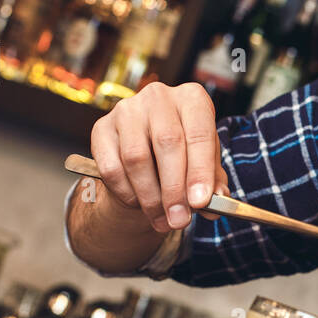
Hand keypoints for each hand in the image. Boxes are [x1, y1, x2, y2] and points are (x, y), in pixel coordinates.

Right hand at [89, 82, 229, 234]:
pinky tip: (139, 204)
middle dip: (174, 190)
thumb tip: (215, 205)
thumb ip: (213, 183)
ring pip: (137, 158)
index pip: (199, 133)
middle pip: (167, 143)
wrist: (147, 153)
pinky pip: (112, 167)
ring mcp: (127, 110)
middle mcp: (159, 97)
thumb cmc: (184, 155)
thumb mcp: (205, 165)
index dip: (200, 170)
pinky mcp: (101, 128)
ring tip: (162, 221)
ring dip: (150, 197)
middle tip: (179, 220)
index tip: (200, 201)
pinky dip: (127, 193)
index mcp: (192, 99)